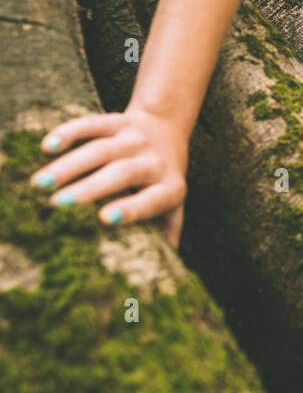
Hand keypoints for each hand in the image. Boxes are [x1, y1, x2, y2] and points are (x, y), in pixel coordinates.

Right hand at [30, 109, 188, 248]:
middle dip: (89, 189)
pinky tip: (48, 146)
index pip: (152, 199)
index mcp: (170, 188)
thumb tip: (157, 271)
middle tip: (57, 205)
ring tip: (41, 183)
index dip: (131, 209)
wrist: (166, 130)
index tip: (105, 219)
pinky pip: (93, 124)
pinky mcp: (117, 121)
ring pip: (101, 149)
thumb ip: (166, 233)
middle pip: (121, 173)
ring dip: (69, 166)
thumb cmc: (161, 181)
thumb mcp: (171, 206)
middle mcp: (155, 161)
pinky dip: (70, 132)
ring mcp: (135, 138)